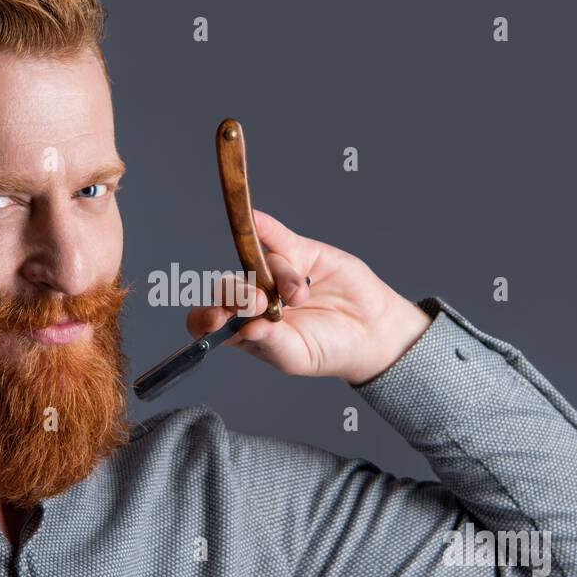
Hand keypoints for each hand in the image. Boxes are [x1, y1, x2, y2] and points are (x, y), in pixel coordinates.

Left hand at [184, 210, 433, 384]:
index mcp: (245, 328)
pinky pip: (275, 237)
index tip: (216, 318)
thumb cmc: (329, 349)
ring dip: (279, 279)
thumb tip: (245, 329)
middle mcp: (254, 299)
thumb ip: (269, 343)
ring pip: (258, 266)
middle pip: (228, 288)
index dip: (205, 316)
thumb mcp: (296, 356)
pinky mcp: (299, 252)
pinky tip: (254, 219)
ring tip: (301, 297)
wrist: (372, 330)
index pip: (208, 320)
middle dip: (240, 294)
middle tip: (263, 304)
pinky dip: (264, 228)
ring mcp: (274, 274)